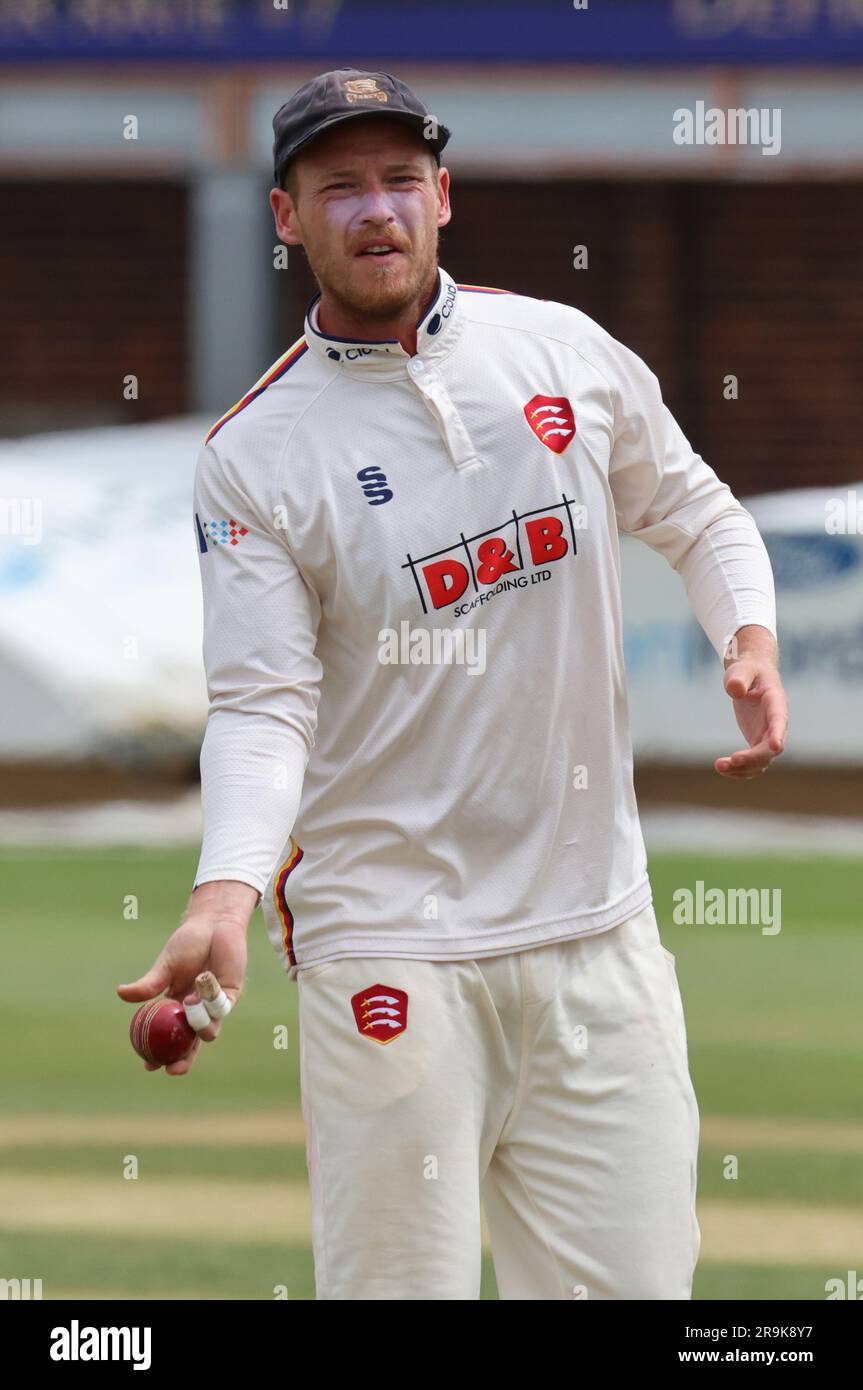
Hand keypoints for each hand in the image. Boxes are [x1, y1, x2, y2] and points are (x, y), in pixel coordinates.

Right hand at [117, 881, 256, 1075]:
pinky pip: (220, 1006)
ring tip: (188, 1001)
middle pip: (191, 1045)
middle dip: (183, 1060)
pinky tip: (202, 978)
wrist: (213, 925)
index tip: (148, 1065)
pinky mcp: (231, 995)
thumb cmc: (188, 944)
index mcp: (176, 1007)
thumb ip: (148, 985)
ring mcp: (214, 1005)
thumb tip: (120, 993)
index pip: (168, 1038)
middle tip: (173, 1068)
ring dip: (197, 1022)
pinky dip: (209, 994)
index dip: (160, 1055)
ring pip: (208, 1030)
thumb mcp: (164, 967)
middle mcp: (196, 1010)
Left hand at [715, 627, 787, 779]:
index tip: (775, 746)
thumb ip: (739, 678)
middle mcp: (776, 724)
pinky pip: (753, 763)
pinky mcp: (758, 742)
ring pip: (762, 761)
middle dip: (754, 757)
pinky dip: (740, 769)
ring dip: (743, 768)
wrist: (752, 676)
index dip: (778, 733)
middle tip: (731, 759)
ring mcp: (768, 735)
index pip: (779, 720)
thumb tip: (734, 690)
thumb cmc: (747, 671)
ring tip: (719, 766)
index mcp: (776, 702)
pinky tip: (722, 768)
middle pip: (771, 748)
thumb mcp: (741, 670)